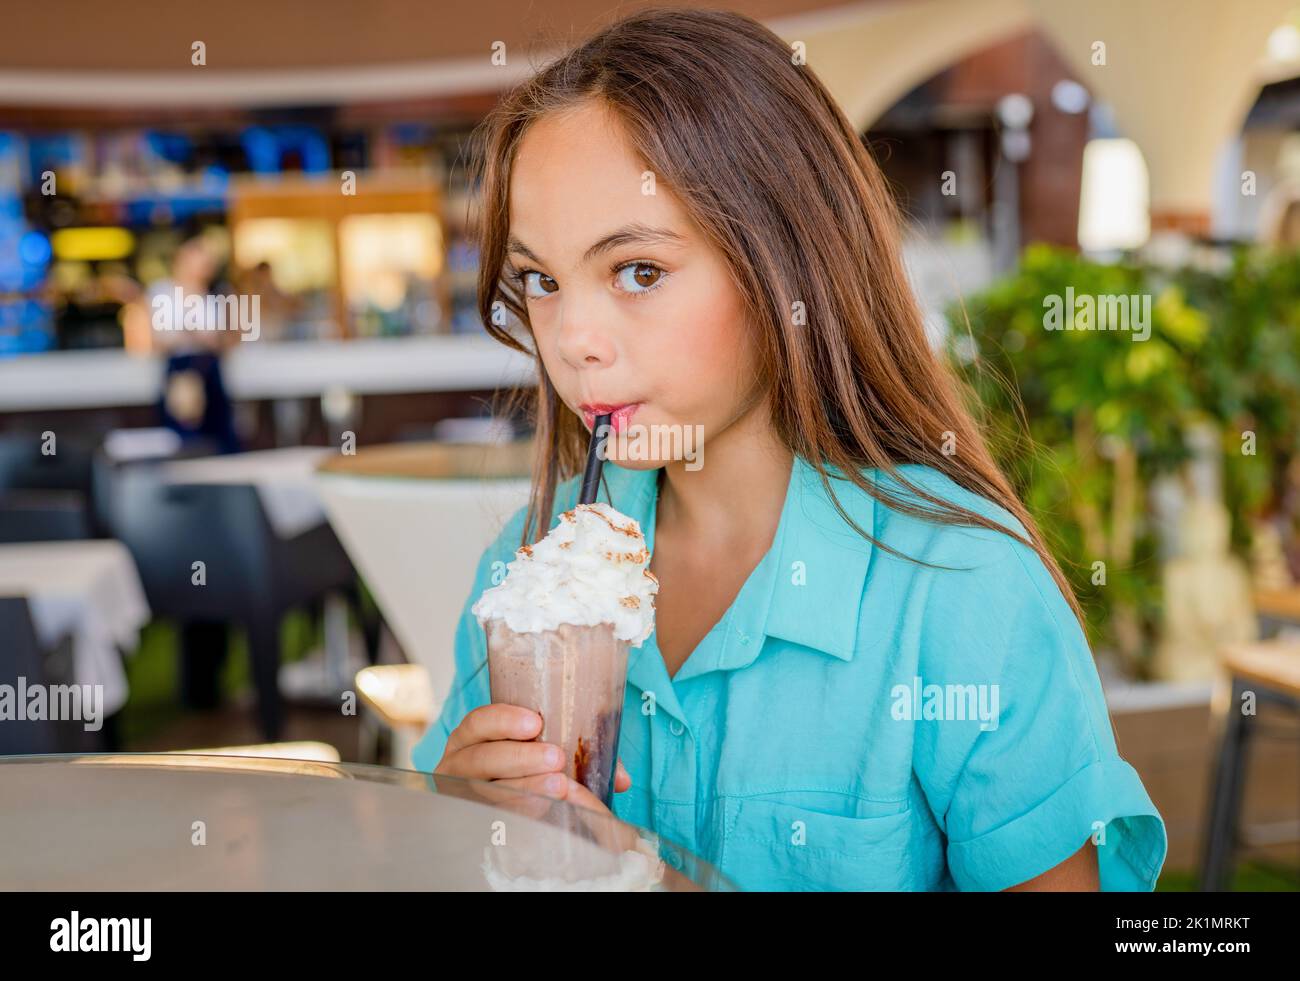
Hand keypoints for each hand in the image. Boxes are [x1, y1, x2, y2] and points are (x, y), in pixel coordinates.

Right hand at [434, 703, 630, 816]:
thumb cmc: (529, 770)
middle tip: (557, 759)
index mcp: (474, 738)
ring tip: (558, 787)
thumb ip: (583, 758)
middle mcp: (460, 765)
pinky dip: (516, 816)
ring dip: (523, 788)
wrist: (510, 811)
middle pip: (481, 760)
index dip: (502, 720)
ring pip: (485, 792)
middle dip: (520, 758)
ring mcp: (463, 797)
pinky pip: (489, 821)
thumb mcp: (548, 754)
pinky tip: (542, 814)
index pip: (478, 723)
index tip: (534, 723)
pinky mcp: (471, 822)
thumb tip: (623, 779)